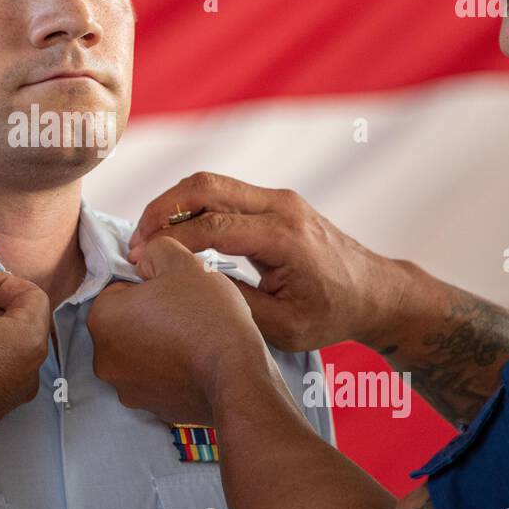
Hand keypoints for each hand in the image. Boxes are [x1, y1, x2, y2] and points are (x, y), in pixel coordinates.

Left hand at [88, 236, 278, 425]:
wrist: (236, 374)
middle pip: (126, 323)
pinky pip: (156, 379)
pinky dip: (170, 370)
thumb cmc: (205, 314)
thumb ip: (155, 249)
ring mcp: (126, 388)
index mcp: (102, 318)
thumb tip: (144, 260)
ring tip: (193, 339)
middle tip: (185, 313)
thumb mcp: (181, 261)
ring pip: (140, 352)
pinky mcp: (150, 409)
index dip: (147, 285)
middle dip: (149, 316)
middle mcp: (103, 358)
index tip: (173, 291)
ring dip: (159, 343)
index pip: (118, 290)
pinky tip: (195, 362)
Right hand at [125, 173, 412, 353]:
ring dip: (172, 204)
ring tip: (147, 236)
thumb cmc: (332, 314)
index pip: (211, 225)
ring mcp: (279, 198)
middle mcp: (280, 207)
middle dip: (160, 210)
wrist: (374, 292)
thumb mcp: (282, 326)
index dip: (169, 239)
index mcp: (284, 237)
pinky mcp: (274, 201)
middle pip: (204, 186)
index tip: (141, 259)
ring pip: (210, 182)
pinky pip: (223, 191)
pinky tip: (174, 231)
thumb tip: (185, 283)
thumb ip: (233, 302)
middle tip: (134, 241)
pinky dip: (191, 206)